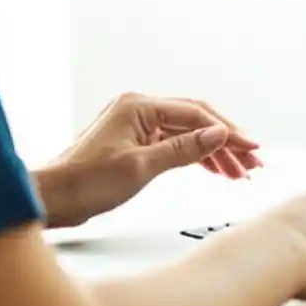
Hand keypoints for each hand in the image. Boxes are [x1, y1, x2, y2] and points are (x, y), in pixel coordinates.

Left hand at [34, 94, 261, 227]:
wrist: (53, 198)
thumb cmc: (84, 182)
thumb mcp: (141, 167)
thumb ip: (183, 149)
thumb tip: (217, 135)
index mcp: (139, 106)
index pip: (196, 114)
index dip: (227, 132)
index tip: (250, 148)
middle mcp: (138, 110)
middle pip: (196, 120)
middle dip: (226, 142)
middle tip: (252, 161)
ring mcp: (137, 126)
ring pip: (187, 134)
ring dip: (214, 152)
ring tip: (239, 171)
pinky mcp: (135, 143)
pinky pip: (174, 144)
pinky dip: (196, 157)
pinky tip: (213, 168)